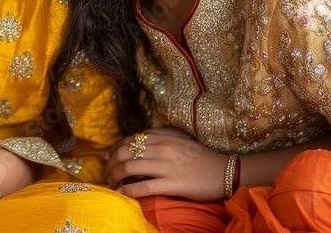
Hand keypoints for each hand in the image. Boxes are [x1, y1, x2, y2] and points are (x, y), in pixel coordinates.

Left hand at [104, 128, 228, 200]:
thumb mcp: (179, 139)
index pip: (128, 140)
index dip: (113, 149)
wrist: (225, 172)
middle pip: (124, 153)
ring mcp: (167, 166)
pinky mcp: (173, 184)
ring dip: (114, 177)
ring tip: (110, 184)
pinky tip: (121, 194)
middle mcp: (162, 148)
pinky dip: (127, 191)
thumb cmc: (201, 157)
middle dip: (109, 164)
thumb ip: (158, 136)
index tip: (106, 158)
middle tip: (105, 174)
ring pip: (129, 168)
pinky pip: (143, 187)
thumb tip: (134, 139)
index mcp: (163, 137)